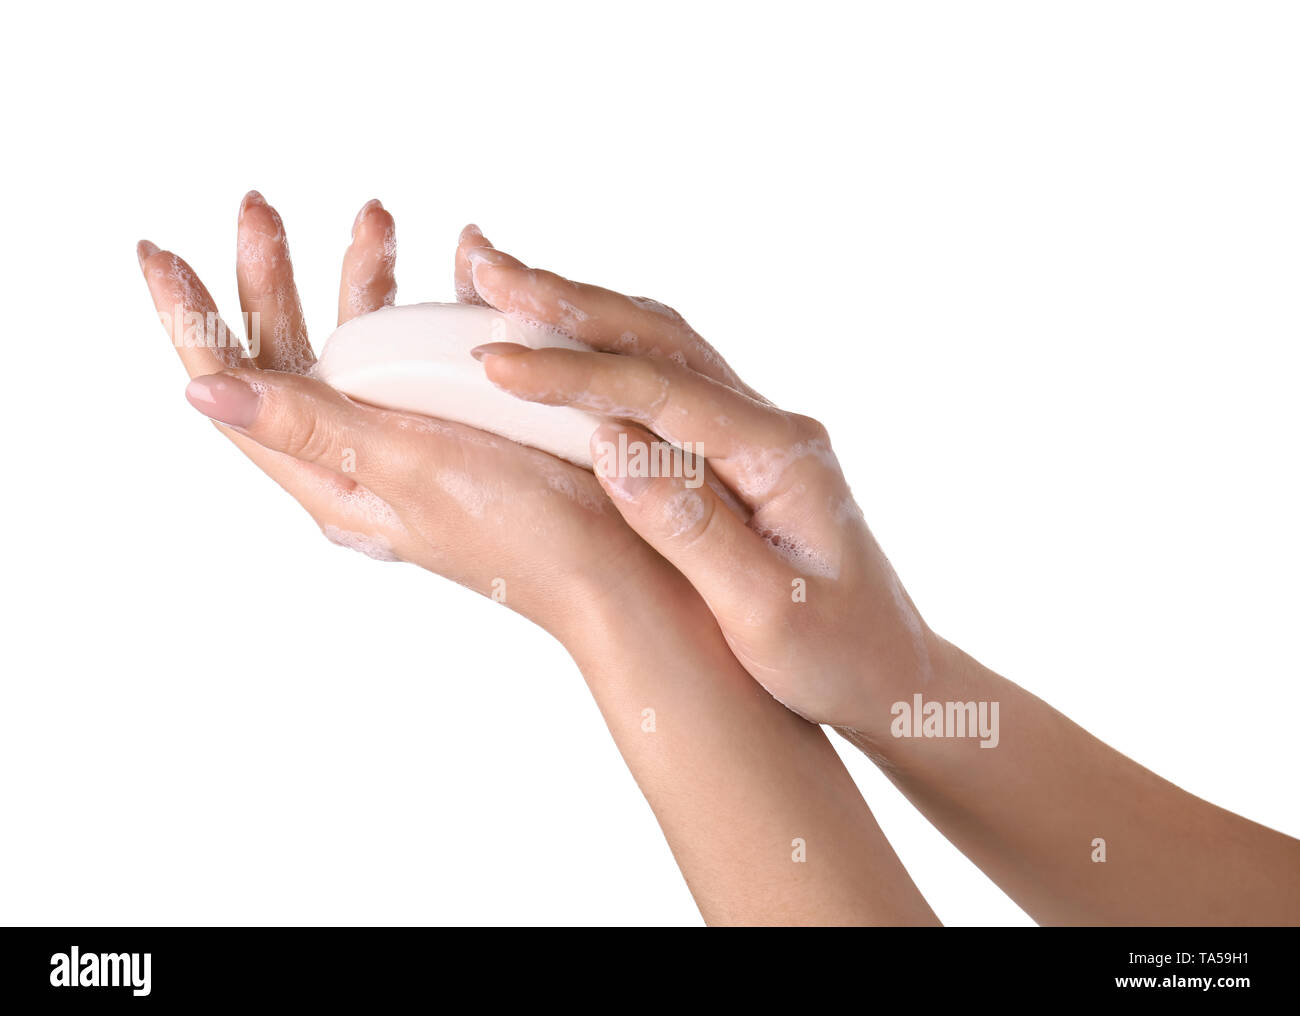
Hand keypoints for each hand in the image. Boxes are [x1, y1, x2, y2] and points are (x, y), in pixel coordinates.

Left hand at [137, 196, 666, 636]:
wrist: (620, 569)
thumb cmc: (522, 529)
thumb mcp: (406, 465)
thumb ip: (308, 423)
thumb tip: (203, 394)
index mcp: (330, 476)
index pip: (235, 388)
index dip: (192, 321)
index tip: (159, 250)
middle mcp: (358, 459)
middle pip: (287, 357)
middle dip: (269, 277)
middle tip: (260, 208)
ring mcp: (409, 441)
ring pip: (354, 349)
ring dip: (351, 281)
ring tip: (375, 218)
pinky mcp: (459, 428)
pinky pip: (417, 357)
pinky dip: (419, 306)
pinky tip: (448, 272)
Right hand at [461, 241, 936, 733]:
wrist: (889, 671)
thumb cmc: (834, 655)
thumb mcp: (766, 613)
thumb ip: (691, 529)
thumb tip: (609, 446)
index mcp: (781, 456)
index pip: (663, 391)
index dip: (574, 373)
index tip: (492, 363)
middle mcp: (771, 424)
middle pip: (661, 338)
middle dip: (567, 301)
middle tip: (482, 265)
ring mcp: (755, 431)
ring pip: (663, 344)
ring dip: (583, 308)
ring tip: (502, 280)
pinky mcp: (737, 448)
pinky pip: (666, 375)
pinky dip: (606, 344)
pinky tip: (560, 334)